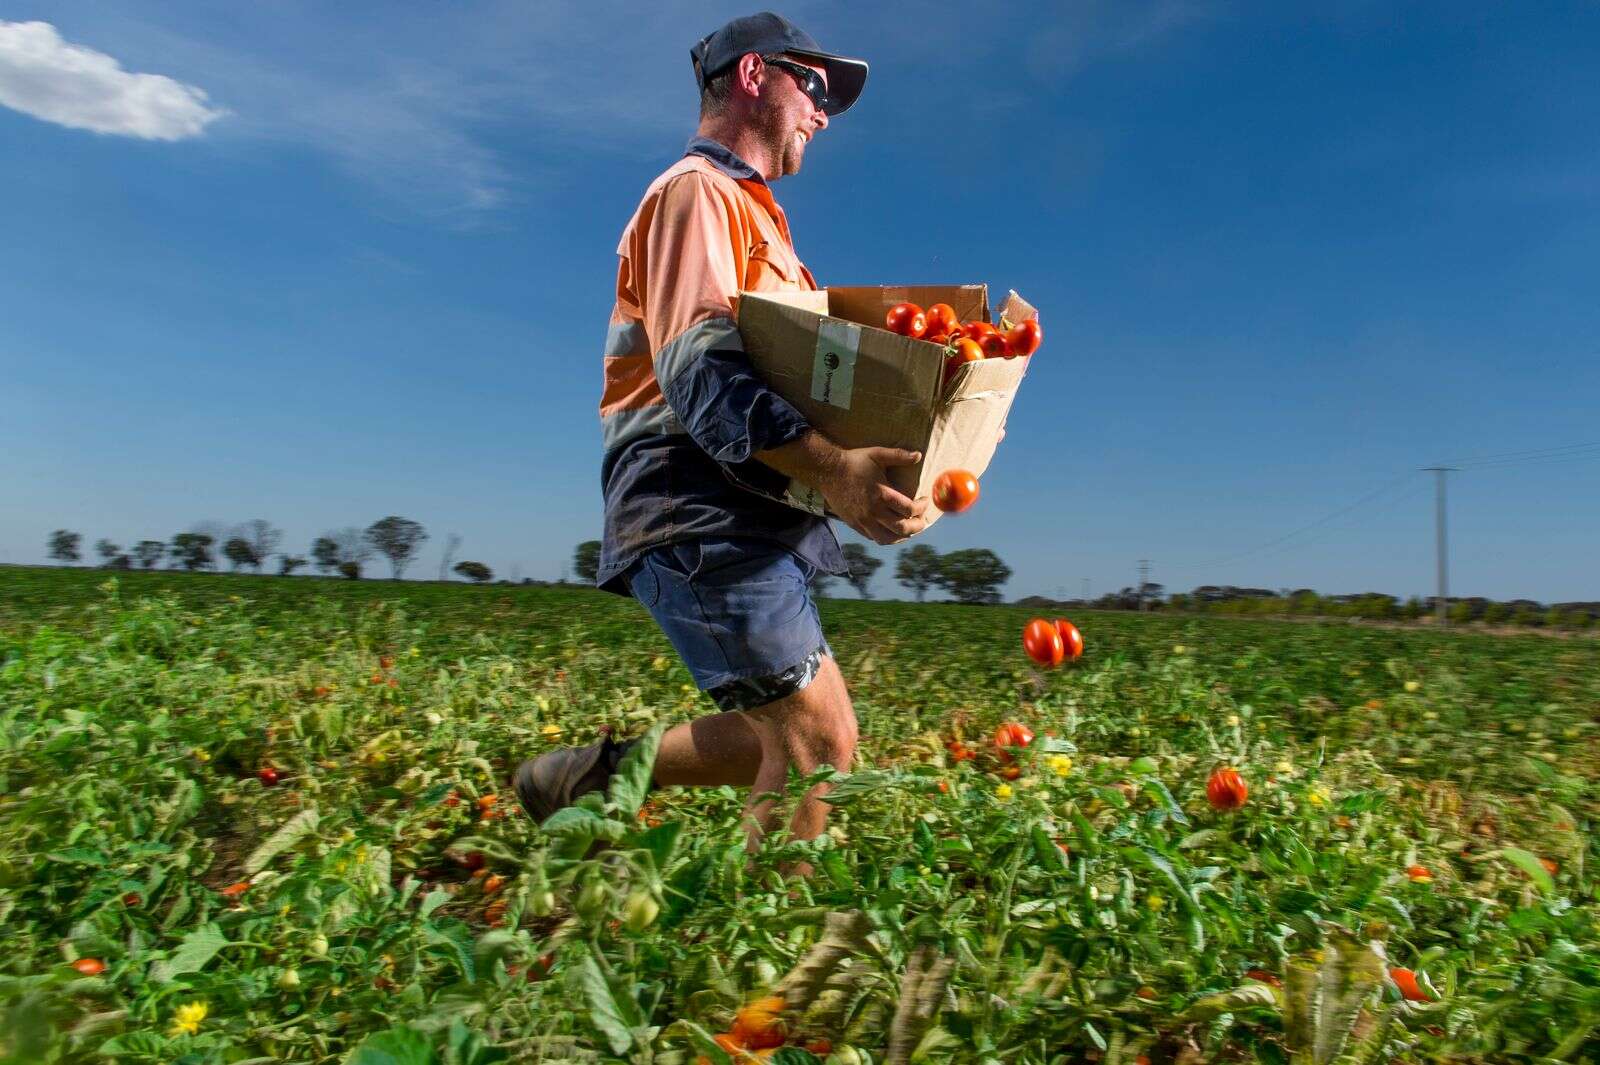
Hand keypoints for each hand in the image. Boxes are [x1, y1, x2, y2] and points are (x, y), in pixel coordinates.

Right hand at [816, 446, 930, 544]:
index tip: (924, 502)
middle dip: (917, 526)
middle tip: (922, 520)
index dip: (921, 508)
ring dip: (902, 537)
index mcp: (881, 494)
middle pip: (902, 528)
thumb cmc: (854, 461)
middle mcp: (873, 511)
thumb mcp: (877, 454)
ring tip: (909, 530)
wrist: (827, 471)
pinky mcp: (854, 524)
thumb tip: (918, 455)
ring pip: (887, 538)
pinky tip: (891, 531)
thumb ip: (899, 455)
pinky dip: (886, 537)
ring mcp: (863, 520)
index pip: (909, 509)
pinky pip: (873, 537)